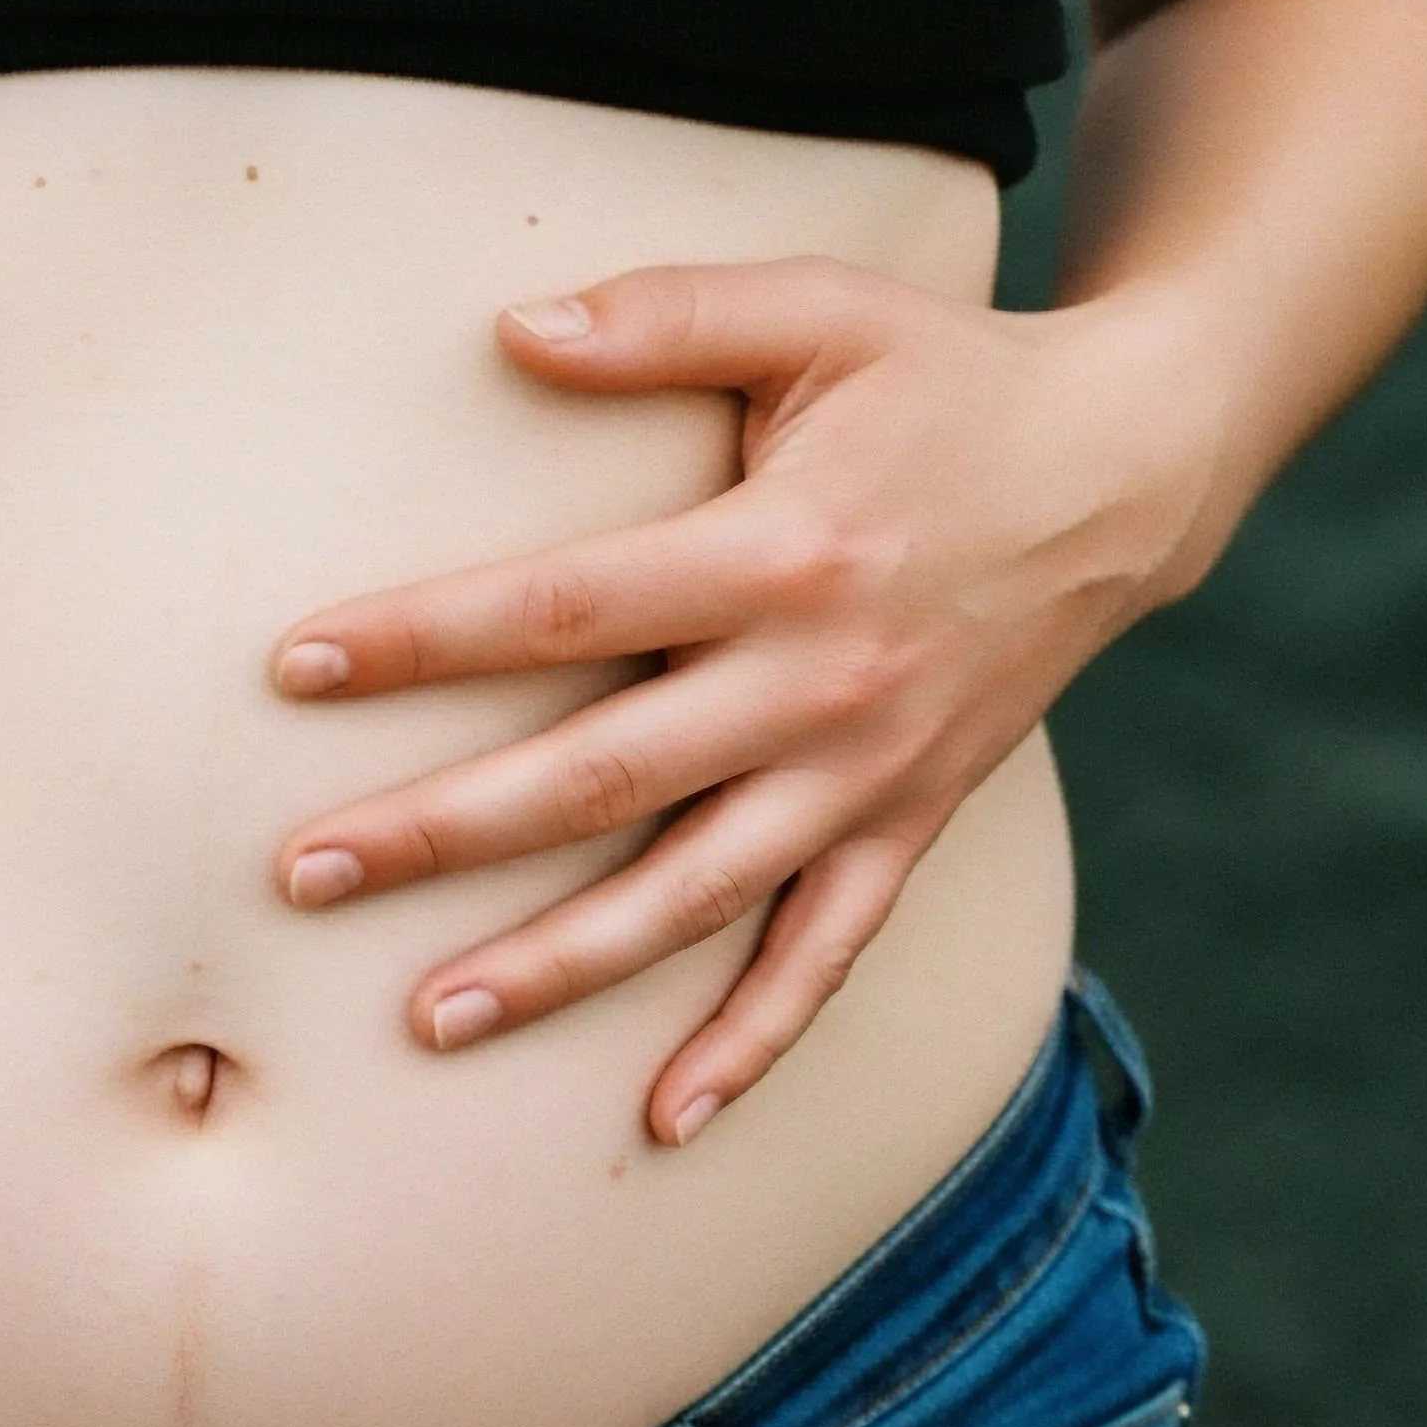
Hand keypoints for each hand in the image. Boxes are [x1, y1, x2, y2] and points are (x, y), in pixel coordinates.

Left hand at [267, 258, 1223, 1144]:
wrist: (1132, 469)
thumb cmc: (947, 376)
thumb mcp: (822, 308)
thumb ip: (668, 313)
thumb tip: (511, 331)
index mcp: (781, 552)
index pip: (563, 608)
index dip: (422, 641)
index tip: (294, 669)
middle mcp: (820, 684)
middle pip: (600, 778)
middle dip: (443, 831)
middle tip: (304, 874)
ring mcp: (867, 774)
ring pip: (693, 897)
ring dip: (559, 967)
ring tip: (428, 1018)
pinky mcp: (910, 825)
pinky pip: (826, 958)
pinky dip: (753, 1043)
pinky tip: (665, 1118)